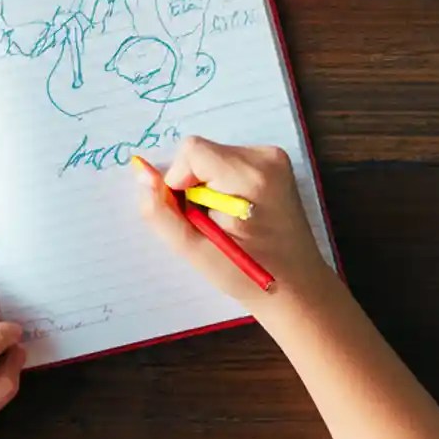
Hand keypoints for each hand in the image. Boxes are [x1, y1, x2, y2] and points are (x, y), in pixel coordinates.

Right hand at [134, 136, 337, 313]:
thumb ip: (161, 212)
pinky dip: (220, 183)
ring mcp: (274, 158)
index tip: (192, 214)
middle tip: (209, 222)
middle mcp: (266, 157)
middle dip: (193, 185)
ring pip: (212, 156)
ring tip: (224, 220)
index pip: (192, 151)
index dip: (179, 181)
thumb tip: (141, 175)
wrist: (297, 287)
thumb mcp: (195, 251)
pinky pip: (227, 161)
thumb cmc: (248, 274)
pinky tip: (235, 212)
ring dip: (205, 185)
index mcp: (251, 176)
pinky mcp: (274, 163)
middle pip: (201, 152)